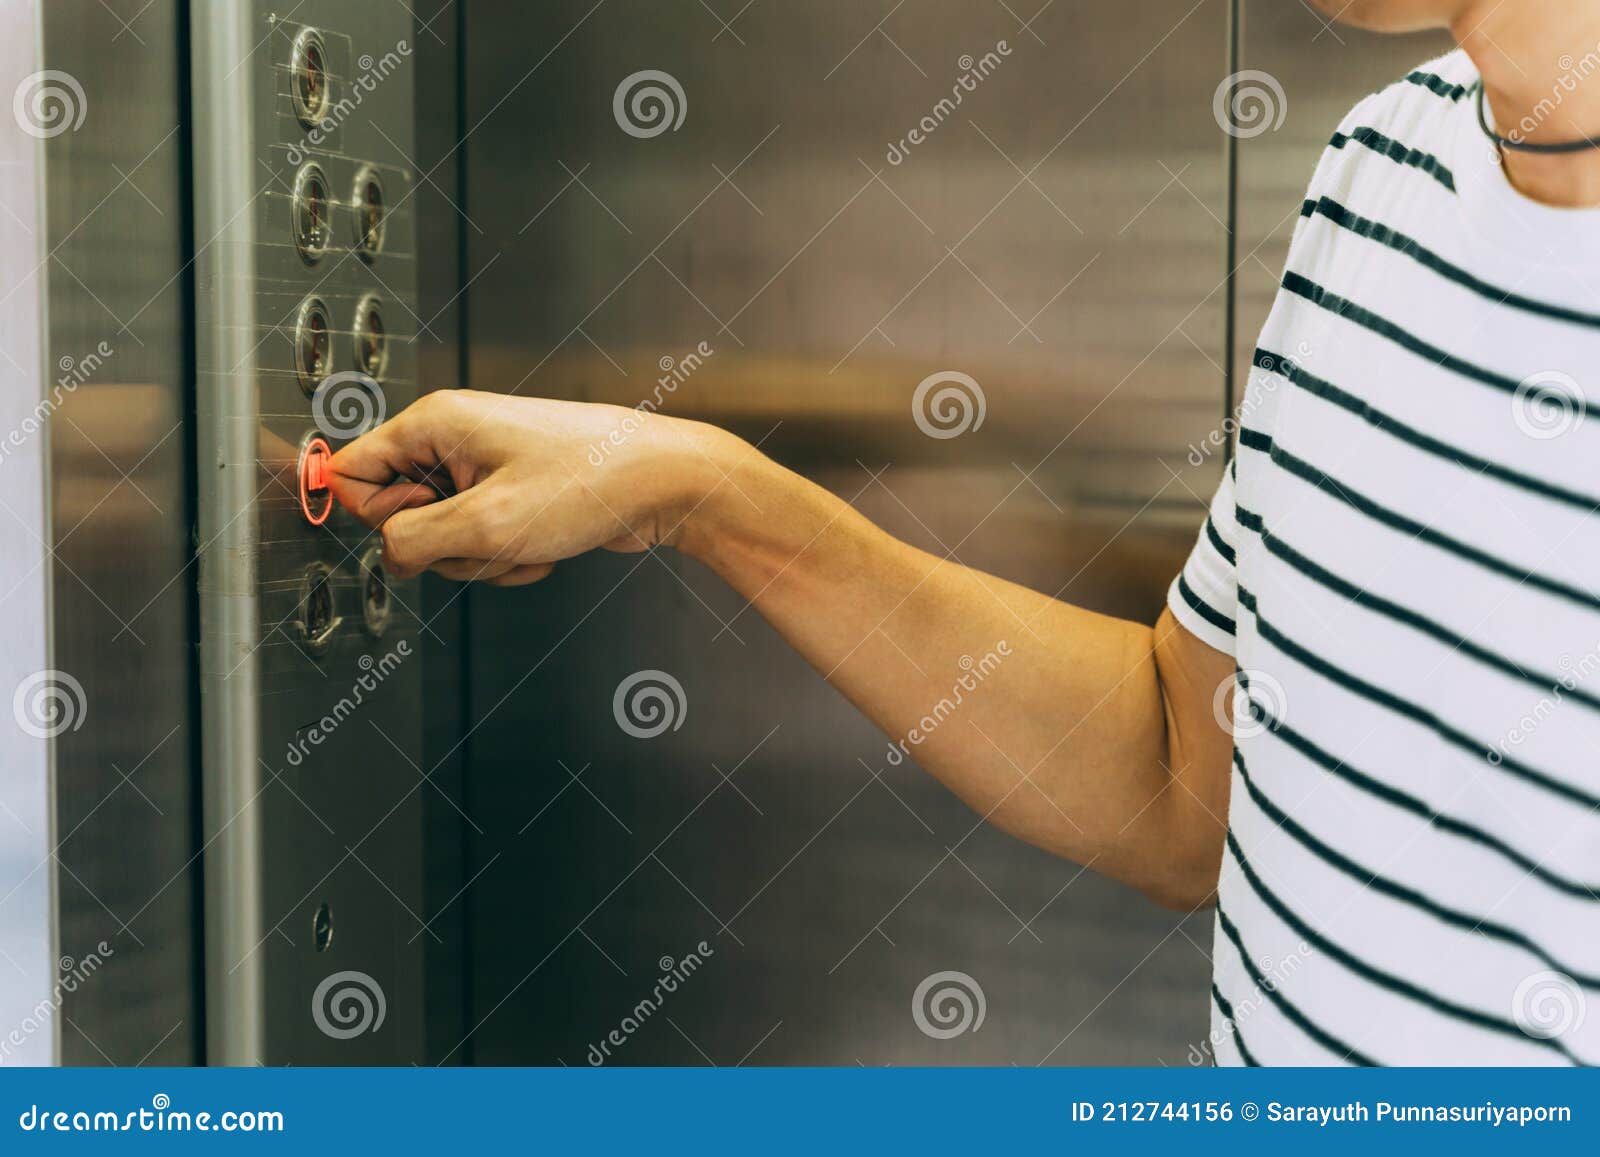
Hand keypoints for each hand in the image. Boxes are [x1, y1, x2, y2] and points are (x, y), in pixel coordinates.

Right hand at [327, 390, 724, 584]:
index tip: (427, 528)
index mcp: (433, 424)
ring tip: (527, 542)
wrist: (664, 484)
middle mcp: (453, 438)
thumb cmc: (591, 482)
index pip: (349, 474)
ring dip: (483, 558)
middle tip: (490, 536)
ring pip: (443, 538)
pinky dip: (508, 557)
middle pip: (398, 516)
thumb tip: (386, 554)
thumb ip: (413, 542)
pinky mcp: (510, 493)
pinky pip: (480, 542)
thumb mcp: (487, 524)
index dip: (379, 518)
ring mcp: (483, 467)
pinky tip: (544, 550)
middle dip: (444, 547)